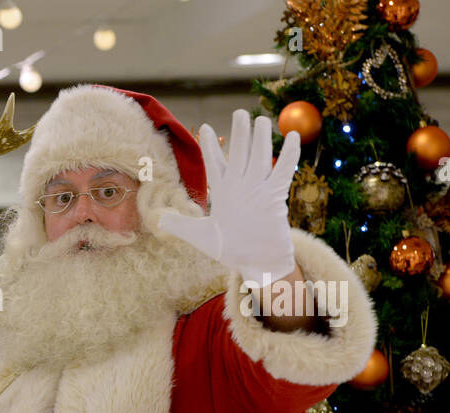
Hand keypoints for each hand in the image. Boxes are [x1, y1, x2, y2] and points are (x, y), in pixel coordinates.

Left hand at [157, 109, 300, 289]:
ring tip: (260, 119)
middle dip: (239, 134)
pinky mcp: (275, 197)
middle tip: (239, 111)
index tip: (205, 127)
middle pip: (240, 154)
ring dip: (260, 140)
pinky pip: (283, 173)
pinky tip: (292, 137)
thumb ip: (180, 225)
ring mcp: (258, 190)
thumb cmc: (229, 250)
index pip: (215, 164)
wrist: (254, 263)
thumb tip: (158, 220)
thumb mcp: (199, 236)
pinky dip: (288, 156)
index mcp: (223, 193)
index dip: (211, 147)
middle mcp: (241, 187)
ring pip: (259, 158)